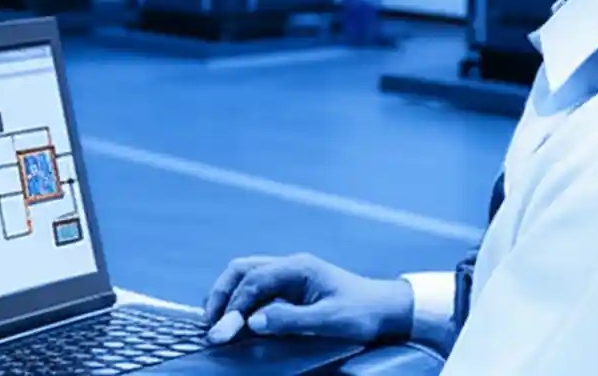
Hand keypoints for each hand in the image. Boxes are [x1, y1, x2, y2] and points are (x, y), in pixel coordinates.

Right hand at [202, 253, 413, 344]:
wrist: (387, 310)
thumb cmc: (362, 314)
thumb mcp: (330, 321)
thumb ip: (291, 321)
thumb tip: (253, 322)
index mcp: (298, 268)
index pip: (254, 280)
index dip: (234, 305)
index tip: (222, 331)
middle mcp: (290, 266)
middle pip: (242, 269)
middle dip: (222, 294)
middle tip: (209, 323)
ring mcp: (290, 276)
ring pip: (246, 276)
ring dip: (228, 296)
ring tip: (215, 322)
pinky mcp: (291, 289)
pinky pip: (256, 289)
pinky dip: (240, 302)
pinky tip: (235, 321)